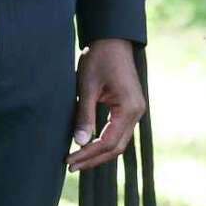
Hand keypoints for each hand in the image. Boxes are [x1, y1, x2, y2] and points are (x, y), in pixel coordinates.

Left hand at [68, 38, 145, 172]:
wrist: (112, 39)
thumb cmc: (99, 58)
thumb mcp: (88, 86)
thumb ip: (85, 114)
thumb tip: (80, 142)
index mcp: (129, 109)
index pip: (109, 142)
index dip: (89, 154)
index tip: (69, 159)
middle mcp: (137, 113)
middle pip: (116, 148)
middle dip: (93, 159)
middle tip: (70, 165)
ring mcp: (135, 111)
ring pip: (118, 142)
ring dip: (98, 153)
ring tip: (77, 160)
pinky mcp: (129, 108)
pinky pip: (118, 132)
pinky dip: (103, 142)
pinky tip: (88, 145)